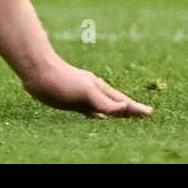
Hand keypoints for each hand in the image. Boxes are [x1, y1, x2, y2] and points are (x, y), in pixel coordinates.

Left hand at [23, 59, 152, 117]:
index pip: (123, 102)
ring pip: (104, 107)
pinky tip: (97, 117)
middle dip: (129, 110)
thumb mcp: (85, 91)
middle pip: (116, 103)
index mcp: (100, 89)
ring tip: (125, 117)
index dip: (136, 108)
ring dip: (115, 112)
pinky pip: (90, 110)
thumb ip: (104, 101)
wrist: (37, 70)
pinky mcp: (71, 100)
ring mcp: (83, 95)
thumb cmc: (62, 79)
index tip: (150, 112)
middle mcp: (94, 92)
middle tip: (143, 115)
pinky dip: (98, 114)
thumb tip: (124, 107)